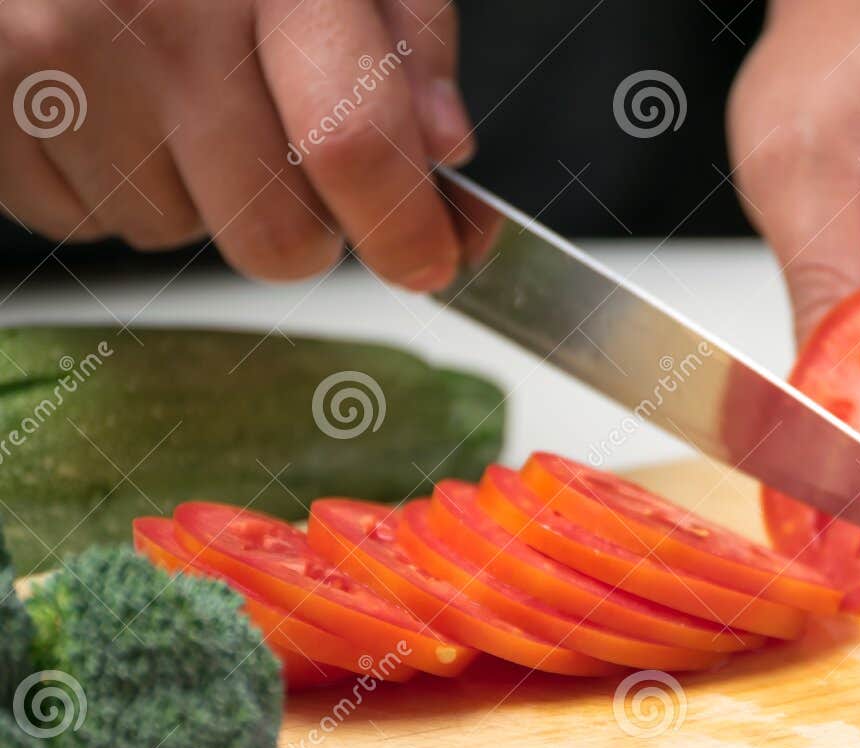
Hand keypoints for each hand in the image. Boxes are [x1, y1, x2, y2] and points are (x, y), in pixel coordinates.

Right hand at [0, 0, 472, 287]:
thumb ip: (406, 43)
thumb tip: (446, 151)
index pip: (354, 143)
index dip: (407, 231)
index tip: (431, 260)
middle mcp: (163, 19)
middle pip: (274, 236)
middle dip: (298, 225)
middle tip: (275, 146)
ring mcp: (62, 59)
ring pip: (174, 231)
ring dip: (192, 193)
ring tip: (165, 89)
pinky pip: (78, 219)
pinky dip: (105, 179)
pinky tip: (105, 99)